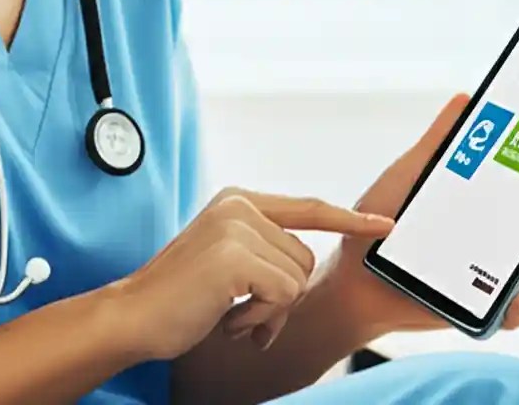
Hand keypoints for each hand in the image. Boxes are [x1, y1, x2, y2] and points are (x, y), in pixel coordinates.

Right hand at [114, 189, 394, 359]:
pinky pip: (283, 294)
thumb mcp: (226, 262)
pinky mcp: (234, 256)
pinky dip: (261, 317)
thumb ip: (263, 251)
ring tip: (230, 313)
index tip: (384, 225)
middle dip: (282, 295)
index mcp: (237, 201)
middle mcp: (238, 205)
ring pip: (297, 278)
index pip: (308, 207)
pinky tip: (227, 318)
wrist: (134, 316)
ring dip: (270, 310)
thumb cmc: (179, 298)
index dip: (348, 220)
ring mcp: (236, 227)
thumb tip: (303, 271)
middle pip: (306, 256)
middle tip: (242, 311)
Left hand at [323, 93, 518, 335]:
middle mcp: (504, 242)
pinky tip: (514, 299)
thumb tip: (465, 98)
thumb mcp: (413, 171)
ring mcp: (494, 277)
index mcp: (497, 207)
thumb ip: (441, 139)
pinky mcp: (478, 308)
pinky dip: (517, 309)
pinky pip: (510, 315)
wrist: (352, 270)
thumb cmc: (384, 219)